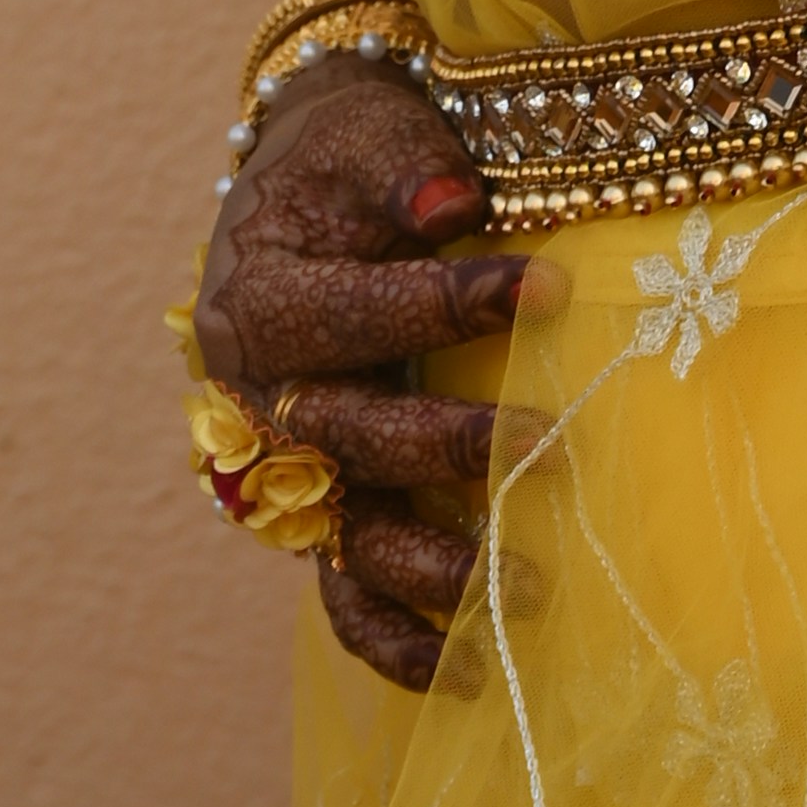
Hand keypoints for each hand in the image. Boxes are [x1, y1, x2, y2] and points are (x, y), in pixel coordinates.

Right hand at [189, 48, 553, 696]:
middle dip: (447, 445)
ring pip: (346, 537)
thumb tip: (451, 204)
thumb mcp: (366, 136)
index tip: (549, 285)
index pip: (352, 314)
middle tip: (551, 445)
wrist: (305, 191)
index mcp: (258, 302)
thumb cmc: (344, 162)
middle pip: (346, 438)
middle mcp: (255, 401)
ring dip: (433, 568)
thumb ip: (404, 168)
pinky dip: (394, 642)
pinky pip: (344, 594)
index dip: (445, 304)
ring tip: (528, 584)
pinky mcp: (318, 515)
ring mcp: (284, 472)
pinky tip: (467, 670)